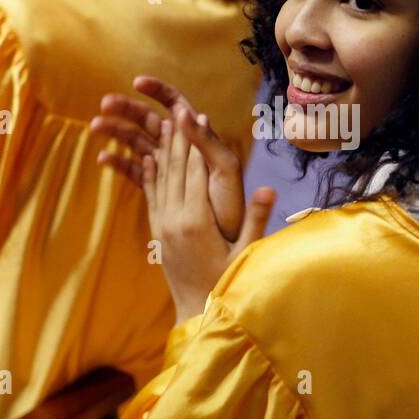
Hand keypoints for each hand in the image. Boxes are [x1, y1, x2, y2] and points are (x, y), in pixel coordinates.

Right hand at [93, 75, 246, 241]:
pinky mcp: (156, 188)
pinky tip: (102, 158)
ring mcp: (166, 168)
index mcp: (197, 138)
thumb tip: (183, 112)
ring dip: (116, 131)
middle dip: (127, 108)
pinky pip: (133, 170)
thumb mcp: (225, 169)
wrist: (224, 243)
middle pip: (149, 119)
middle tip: (105, 104)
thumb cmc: (231, 206)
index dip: (157, 90)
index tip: (136, 82)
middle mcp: (179, 148)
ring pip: (136, 141)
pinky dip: (118, 162)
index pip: (175, 104)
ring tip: (95, 126)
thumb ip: (206, 141)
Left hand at [143, 118, 275, 320]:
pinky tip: (149, 154)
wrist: (195, 312)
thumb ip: (255, 221)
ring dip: (162, 148)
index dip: (198, 141)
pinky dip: (150, 171)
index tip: (199, 114)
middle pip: (176, 168)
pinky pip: (151, 193)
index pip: (196, 172)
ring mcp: (162, 223)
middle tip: (180, 106)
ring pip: (160, 176)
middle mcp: (174, 218)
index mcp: (197, 221)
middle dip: (178, 136)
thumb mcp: (246, 254)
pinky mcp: (156, 230)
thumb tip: (269, 191)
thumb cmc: (227, 284)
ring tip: (164, 121)